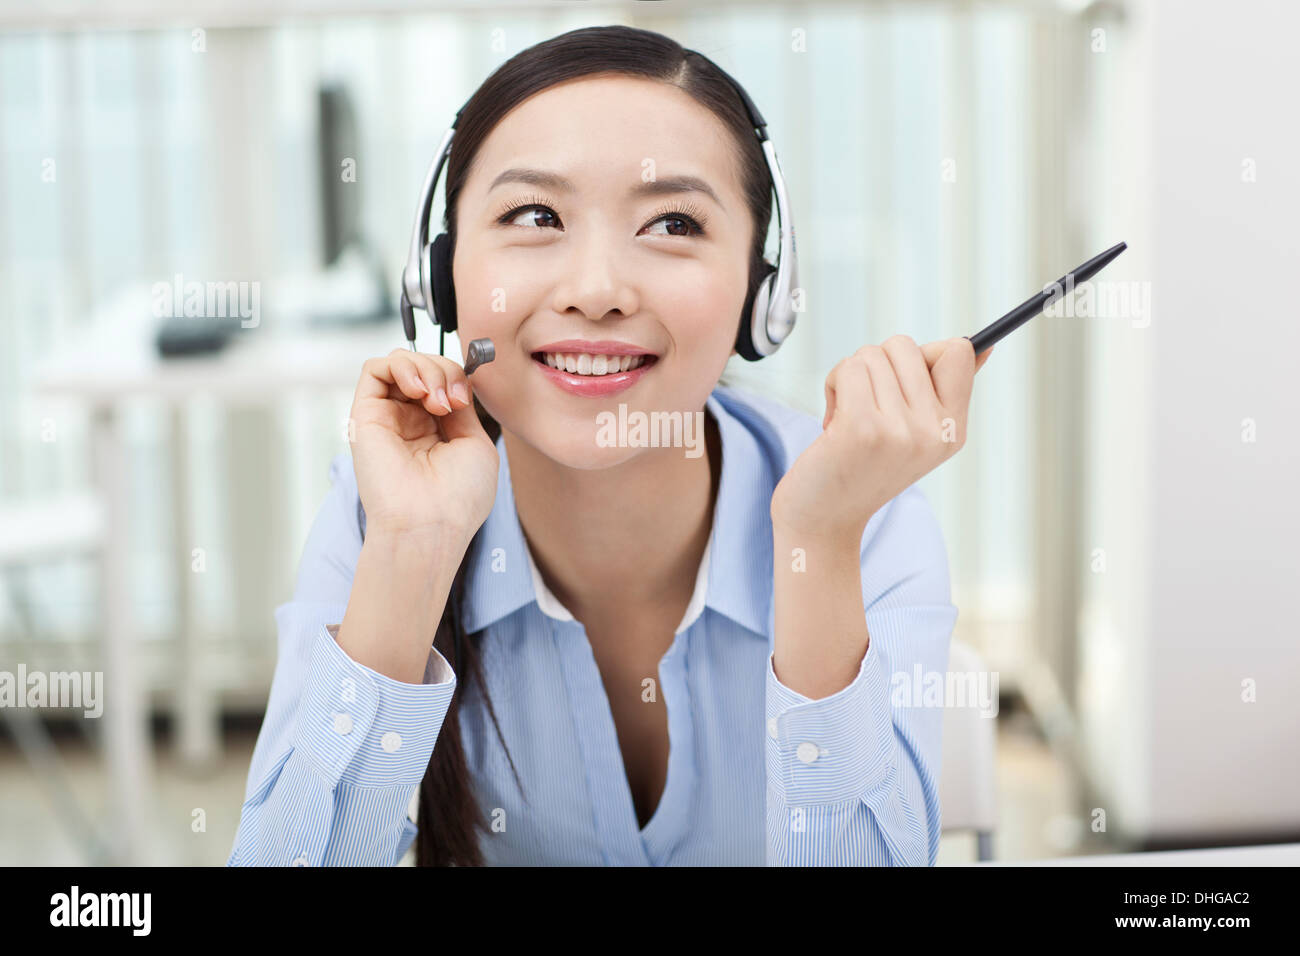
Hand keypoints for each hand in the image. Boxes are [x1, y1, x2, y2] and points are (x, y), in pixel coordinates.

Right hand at [348, 348, 498, 540]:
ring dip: (426, 368)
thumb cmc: (458, 497)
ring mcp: (387, 417)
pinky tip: (417, 390)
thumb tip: (455, 382)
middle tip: (452, 401)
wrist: (430, 524)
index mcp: (436, 429)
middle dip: (445, 371)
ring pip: (401, 362)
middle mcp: (409, 421)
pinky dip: (401, 366)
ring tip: (436, 399)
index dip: (458, 378)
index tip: (464, 401)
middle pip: (424, 366)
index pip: (444, 380)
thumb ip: (463, 409)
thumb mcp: (475, 444)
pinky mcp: (364, 415)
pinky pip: (374, 368)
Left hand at [770, 335, 992, 541]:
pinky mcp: (862, 429)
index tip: (901, 384)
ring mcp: (900, 432)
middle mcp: (934, 432)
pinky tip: (833, 422)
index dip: (923, 354)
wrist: (825, 519)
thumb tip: (982, 347)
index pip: (958, 352)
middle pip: (905, 346)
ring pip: (871, 354)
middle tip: (867, 407)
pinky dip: (833, 386)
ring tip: (848, 418)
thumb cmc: (863, 468)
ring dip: (849, 377)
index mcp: (953, 430)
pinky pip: (848, 369)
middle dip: (876, 366)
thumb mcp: (916, 434)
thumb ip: (946, 391)